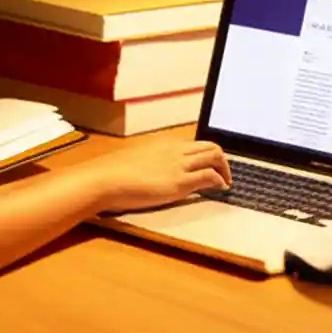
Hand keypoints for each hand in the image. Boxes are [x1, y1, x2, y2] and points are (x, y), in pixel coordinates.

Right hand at [76, 140, 231, 213]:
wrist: (104, 179)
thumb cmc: (112, 174)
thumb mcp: (134, 162)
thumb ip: (148, 164)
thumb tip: (150, 172)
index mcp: (163, 144)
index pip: (194, 144)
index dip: (206, 154)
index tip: (209, 164)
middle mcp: (175, 150)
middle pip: (210, 145)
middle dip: (222, 159)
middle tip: (224, 173)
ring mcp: (178, 165)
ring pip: (215, 155)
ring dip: (226, 169)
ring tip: (226, 181)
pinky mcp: (179, 182)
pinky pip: (209, 176)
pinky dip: (220, 180)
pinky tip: (220, 188)